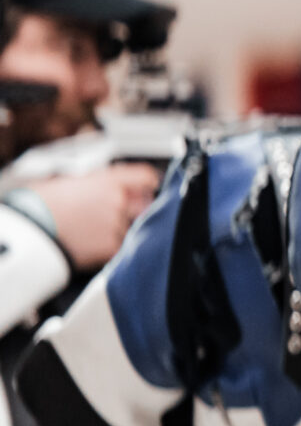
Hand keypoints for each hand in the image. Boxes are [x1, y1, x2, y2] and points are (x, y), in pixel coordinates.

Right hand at [29, 164, 160, 268]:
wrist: (27, 229)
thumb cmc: (40, 205)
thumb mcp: (71, 181)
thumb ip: (99, 183)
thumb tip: (114, 186)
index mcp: (108, 180)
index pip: (146, 177)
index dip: (148, 184)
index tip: (149, 189)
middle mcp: (117, 200)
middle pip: (144, 204)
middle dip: (135, 210)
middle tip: (115, 215)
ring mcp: (116, 224)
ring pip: (132, 228)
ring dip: (120, 231)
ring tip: (91, 231)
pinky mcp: (111, 247)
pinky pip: (121, 248)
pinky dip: (109, 248)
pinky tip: (89, 243)